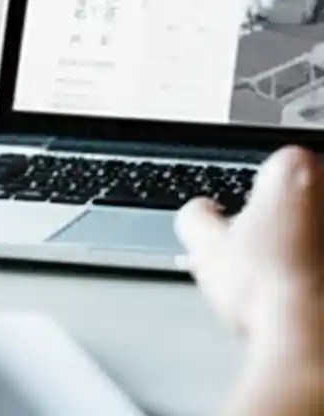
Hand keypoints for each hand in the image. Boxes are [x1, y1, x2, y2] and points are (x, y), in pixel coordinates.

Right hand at [175, 146, 323, 411]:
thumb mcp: (205, 246)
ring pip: (317, 230)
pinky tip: (307, 292)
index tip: (250, 223)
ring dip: (306, 245)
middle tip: (267, 254)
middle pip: (303, 199)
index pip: (273, 170)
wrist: (313, 337)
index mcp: (294, 171)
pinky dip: (317, 269)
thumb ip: (196, 217)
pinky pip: (323, 258)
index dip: (255, 201)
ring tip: (288, 280)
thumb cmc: (268, 289)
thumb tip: (199, 213)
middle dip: (285, 223)